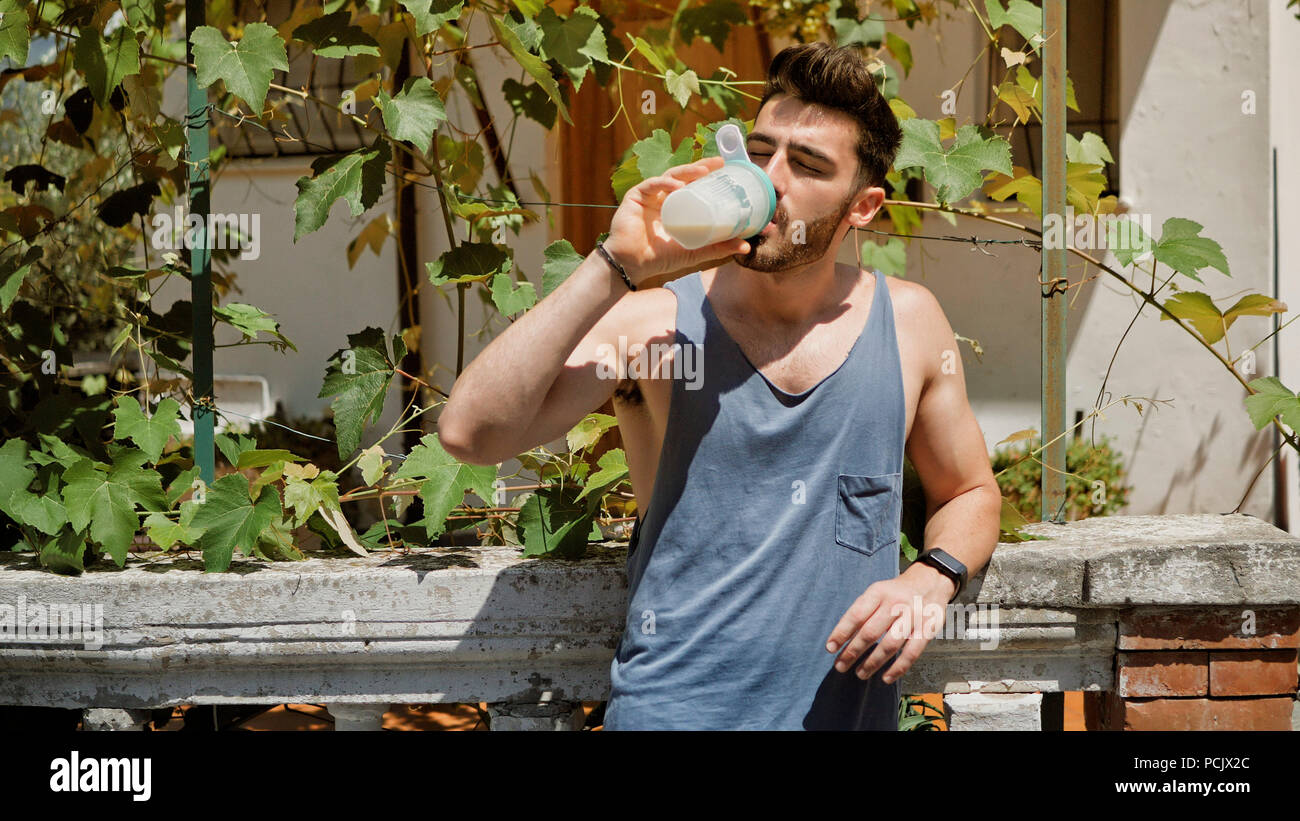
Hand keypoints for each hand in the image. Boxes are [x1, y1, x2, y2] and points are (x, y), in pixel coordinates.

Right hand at [602, 155, 752, 285]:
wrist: (632, 264)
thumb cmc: (661, 257)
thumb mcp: (696, 251)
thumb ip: (718, 248)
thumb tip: (747, 247)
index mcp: (680, 206)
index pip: (697, 186)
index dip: (712, 177)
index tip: (729, 171)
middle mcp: (666, 197)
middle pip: (686, 176)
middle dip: (702, 167)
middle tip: (720, 163)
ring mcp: (651, 196)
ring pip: (671, 176)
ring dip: (687, 171)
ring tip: (703, 171)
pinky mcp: (636, 197)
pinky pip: (652, 184)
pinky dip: (664, 183)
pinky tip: (676, 186)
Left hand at [823, 562, 955, 683]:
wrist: (930, 580)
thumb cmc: (896, 593)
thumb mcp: (877, 592)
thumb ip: (862, 611)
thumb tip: (842, 639)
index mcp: (878, 592)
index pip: (856, 615)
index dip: (841, 632)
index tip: (830, 648)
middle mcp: (895, 604)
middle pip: (871, 632)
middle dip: (853, 651)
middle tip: (840, 666)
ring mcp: (913, 616)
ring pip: (890, 644)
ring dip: (873, 662)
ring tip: (860, 673)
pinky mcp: (928, 629)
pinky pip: (912, 652)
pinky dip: (898, 668)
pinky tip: (886, 677)